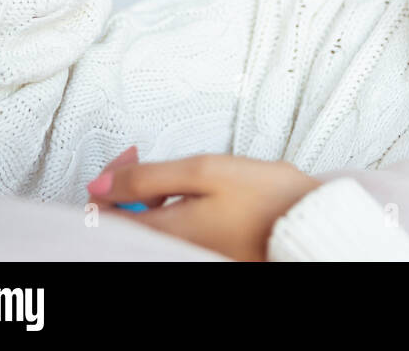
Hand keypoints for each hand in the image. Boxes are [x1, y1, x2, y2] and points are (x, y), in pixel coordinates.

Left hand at [86, 151, 320, 261]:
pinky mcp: (207, 248)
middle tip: (141, 159)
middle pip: (126, 221)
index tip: (128, 157)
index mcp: (166, 231)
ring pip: (149, 223)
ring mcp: (190, 251)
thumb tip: (101, 183)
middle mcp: (173, 248)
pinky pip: (172, 229)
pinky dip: (169, 207)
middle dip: (127, 186)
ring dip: (148, 196)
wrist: (307, 220)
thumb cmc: (266, 197)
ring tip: (170, 175)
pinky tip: (188, 193)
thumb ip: (147, 177)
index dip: (109, 180)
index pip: (107, 214)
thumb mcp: (204, 171)